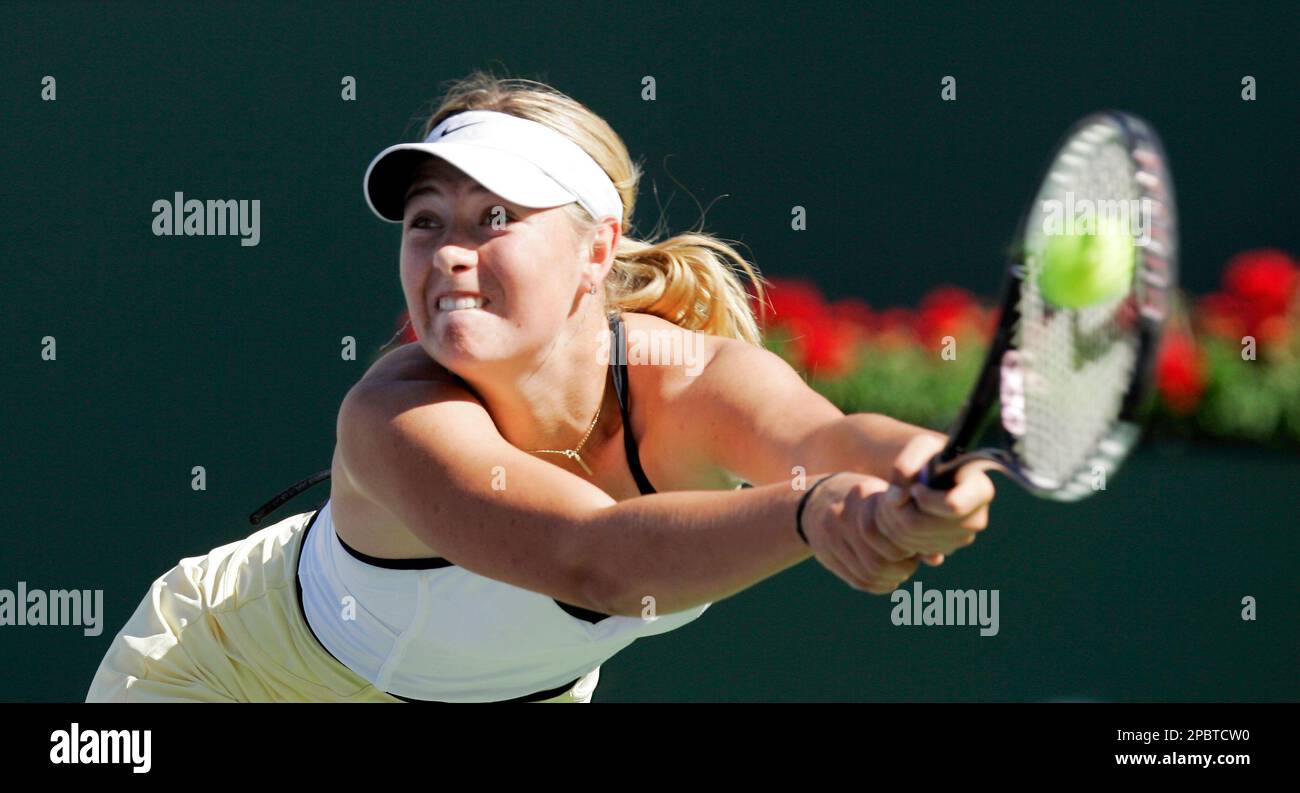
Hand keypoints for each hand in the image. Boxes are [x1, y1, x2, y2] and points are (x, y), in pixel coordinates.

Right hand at [800, 473, 923, 593]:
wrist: (816, 500)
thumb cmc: (864, 498)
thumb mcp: (885, 500)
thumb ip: (909, 523)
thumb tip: (937, 558)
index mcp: (860, 497)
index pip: (891, 535)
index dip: (910, 547)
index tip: (918, 545)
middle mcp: (841, 518)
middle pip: (878, 560)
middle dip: (903, 566)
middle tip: (912, 561)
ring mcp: (831, 540)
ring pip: (869, 574)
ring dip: (892, 578)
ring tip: (902, 569)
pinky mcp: (827, 557)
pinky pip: (858, 581)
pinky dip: (880, 584)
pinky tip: (888, 578)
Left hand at [877, 434, 995, 560]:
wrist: (929, 474)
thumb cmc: (928, 456)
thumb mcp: (919, 448)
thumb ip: (905, 465)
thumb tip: (897, 498)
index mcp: (980, 490)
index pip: (953, 506)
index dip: (927, 499)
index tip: (915, 488)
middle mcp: (977, 517)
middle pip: (928, 526)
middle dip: (900, 511)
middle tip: (891, 496)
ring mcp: (963, 536)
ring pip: (917, 541)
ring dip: (894, 522)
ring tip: (892, 502)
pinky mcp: (946, 548)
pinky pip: (915, 550)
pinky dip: (898, 535)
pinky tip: (897, 515)